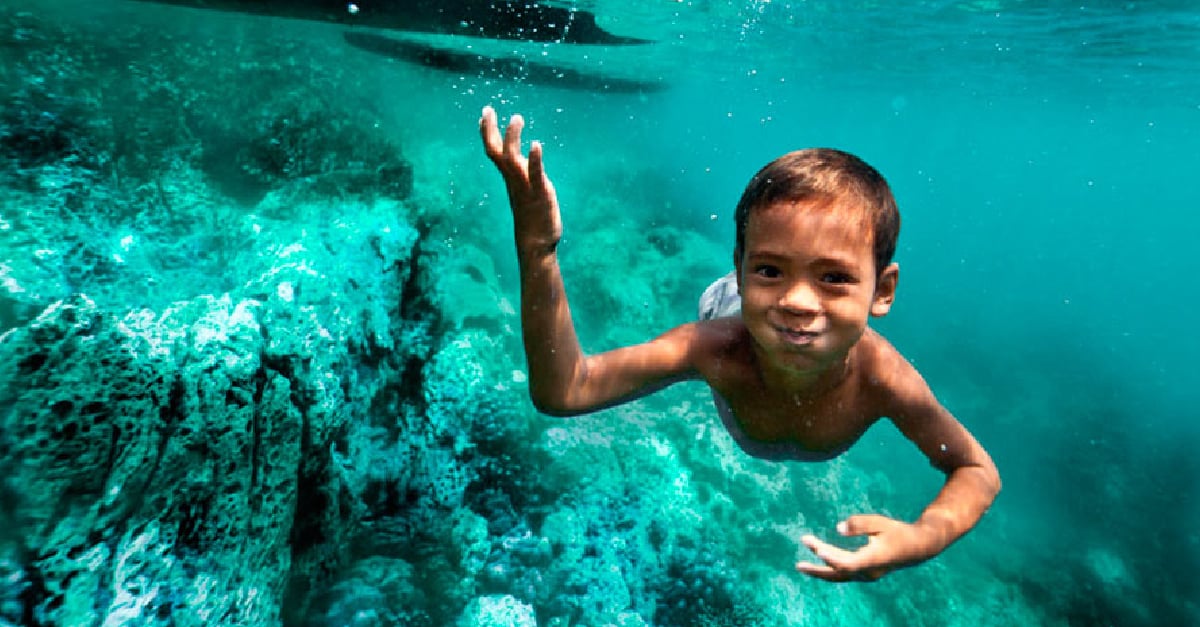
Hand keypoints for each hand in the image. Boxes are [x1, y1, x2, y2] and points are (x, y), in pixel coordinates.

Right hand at [479, 106, 562, 254]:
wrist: (535, 243)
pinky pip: (534, 174)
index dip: (488, 132)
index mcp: (510, 178)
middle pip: (496, 152)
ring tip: (516, 118)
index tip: (485, 113)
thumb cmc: (531, 217)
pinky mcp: (540, 193)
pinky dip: (534, 159)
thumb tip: (522, 161)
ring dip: (512, 138)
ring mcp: (525, 186)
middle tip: (489, 109)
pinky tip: (536, 144)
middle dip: (491, 131)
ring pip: (512, 159)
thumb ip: (522, 175)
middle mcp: (513, 180)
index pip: (494, 151)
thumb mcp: (524, 191)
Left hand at [796, 515, 933, 581]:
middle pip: (839, 571)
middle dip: (819, 562)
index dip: (832, 558)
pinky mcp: (865, 574)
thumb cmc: (899, 532)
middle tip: (802, 552)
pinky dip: (829, 569)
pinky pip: (843, 574)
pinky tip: (818, 561)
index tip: (817, 549)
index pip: (849, 563)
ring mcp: (867, 575)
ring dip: (820, 571)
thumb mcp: (881, 523)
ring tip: (801, 566)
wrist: (918, 548)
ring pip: (840, 576)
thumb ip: (859, 524)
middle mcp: (869, 571)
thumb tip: (837, 527)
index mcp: (875, 559)